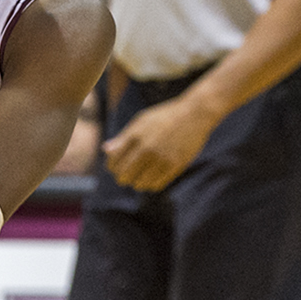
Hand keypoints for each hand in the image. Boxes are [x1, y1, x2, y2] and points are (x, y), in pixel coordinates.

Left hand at [102, 93, 224, 192]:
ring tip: (138, 178)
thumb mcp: (141, 121)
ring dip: (136, 183)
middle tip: (125, 176)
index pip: (114, 161)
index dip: (112, 167)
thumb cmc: (165, 117)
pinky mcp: (176, 165)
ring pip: (140, 184)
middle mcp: (147, 148)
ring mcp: (162, 158)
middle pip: (124, 175)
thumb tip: (105, 150)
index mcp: (135, 135)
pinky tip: (150, 179)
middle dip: (122, 177)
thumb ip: (123, 137)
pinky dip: (150, 184)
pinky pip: (156, 185)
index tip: (115, 167)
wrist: (194, 114)